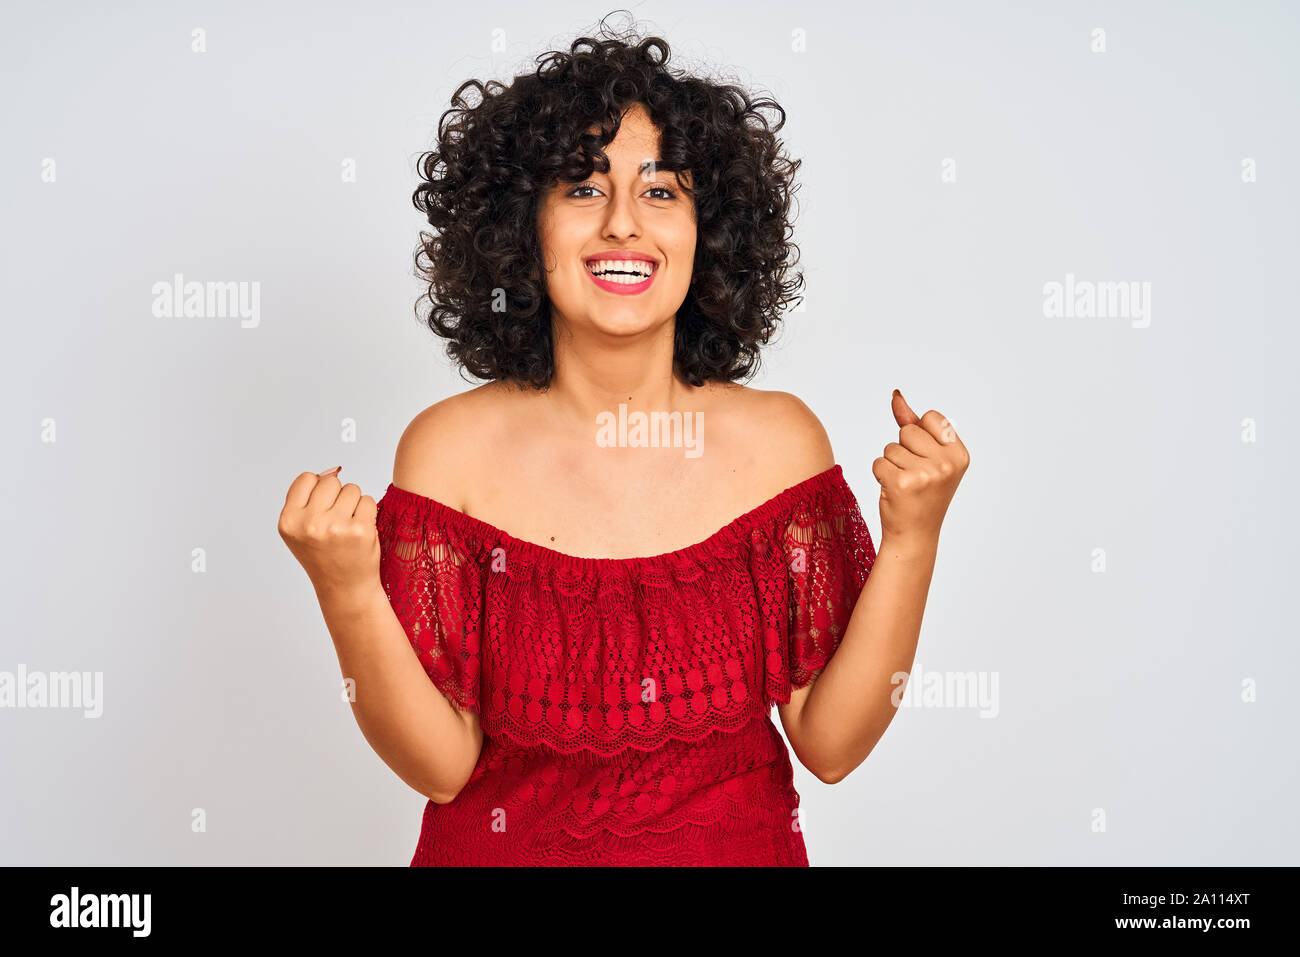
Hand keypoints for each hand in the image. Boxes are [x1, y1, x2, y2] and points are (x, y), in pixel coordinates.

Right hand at [278, 467, 380, 597]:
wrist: (344, 587)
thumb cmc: (323, 555)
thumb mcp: (300, 529)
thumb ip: (309, 498)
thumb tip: (333, 470)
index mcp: (289, 521)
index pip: (307, 478)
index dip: (317, 490)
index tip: (321, 510)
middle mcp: (309, 523)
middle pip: (331, 482)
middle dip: (337, 496)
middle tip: (336, 521)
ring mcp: (335, 526)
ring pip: (351, 489)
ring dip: (353, 503)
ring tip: (347, 527)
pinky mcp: (360, 530)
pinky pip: (367, 500)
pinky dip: (367, 512)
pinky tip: (360, 531)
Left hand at [871, 390, 969, 542]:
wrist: (914, 534)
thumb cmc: (921, 494)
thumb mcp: (927, 457)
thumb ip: (912, 423)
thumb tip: (896, 395)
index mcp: (959, 455)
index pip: (931, 417)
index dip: (920, 436)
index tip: (927, 459)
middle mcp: (947, 464)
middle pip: (908, 431)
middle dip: (904, 450)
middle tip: (914, 475)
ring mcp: (925, 474)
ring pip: (891, 447)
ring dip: (891, 463)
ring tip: (905, 484)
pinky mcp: (902, 483)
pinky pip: (879, 461)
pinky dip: (880, 474)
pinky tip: (894, 491)